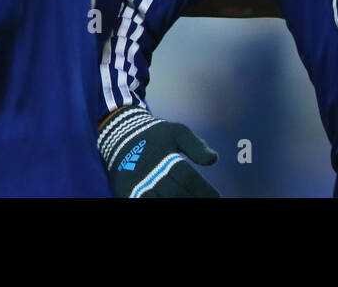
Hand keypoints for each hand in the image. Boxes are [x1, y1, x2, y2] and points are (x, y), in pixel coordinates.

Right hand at [97, 106, 218, 197]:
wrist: (119, 135)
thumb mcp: (177, 132)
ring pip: (159, 201)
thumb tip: (214, 159)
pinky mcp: (127, 192)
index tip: (217, 197)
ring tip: (192, 205)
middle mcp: (151, 173)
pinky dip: (157, 204)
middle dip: (193, 200)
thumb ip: (196, 146)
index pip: (189, 179)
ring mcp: (137, 185)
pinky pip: (142, 202)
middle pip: (176, 194)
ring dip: (176, 205)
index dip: (204, 191)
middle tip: (209, 204)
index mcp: (166, 157)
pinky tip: (169, 206)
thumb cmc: (155, 135)